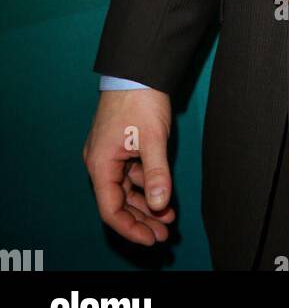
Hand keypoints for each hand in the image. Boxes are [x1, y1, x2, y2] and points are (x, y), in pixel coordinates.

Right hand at [83, 88, 174, 245]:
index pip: (111, 209)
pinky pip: (129, 174)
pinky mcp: (119, 146)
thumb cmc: (141, 100)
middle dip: (141, 220)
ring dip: (146, 204)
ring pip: (125, 189)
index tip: (151, 238)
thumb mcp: (153, 139)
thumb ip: (156, 174)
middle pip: (118, 202)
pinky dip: (145, 185)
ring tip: (169, 218)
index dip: (131, 228)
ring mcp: (109, 154)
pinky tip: (162, 193)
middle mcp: (100, 162)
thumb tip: (160, 204)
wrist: (138, 69)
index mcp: (101, 164)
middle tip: (164, 234)